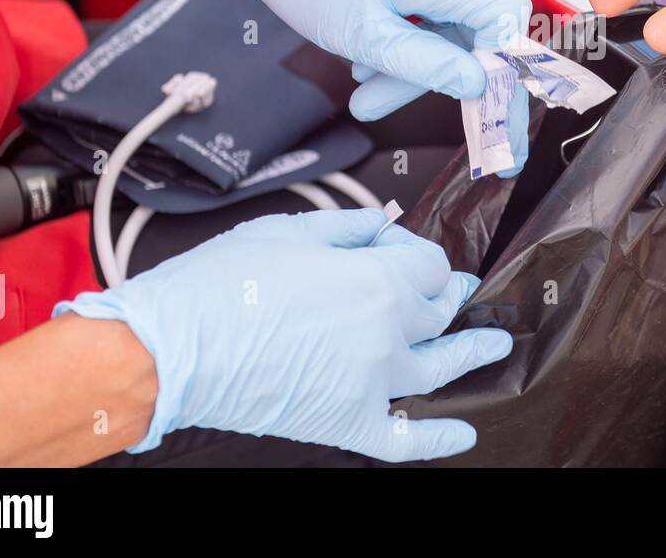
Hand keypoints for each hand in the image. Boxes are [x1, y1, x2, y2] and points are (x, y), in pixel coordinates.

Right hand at [56, 208, 512, 460]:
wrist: (172, 348)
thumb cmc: (222, 283)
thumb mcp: (290, 229)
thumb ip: (351, 226)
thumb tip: (385, 225)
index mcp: (379, 281)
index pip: (429, 265)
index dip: (417, 252)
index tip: (400, 249)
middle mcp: (388, 334)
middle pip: (436, 312)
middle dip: (446, 295)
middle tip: (456, 289)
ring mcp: (372, 384)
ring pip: (438, 369)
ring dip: (471, 354)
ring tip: (493, 344)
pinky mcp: (346, 423)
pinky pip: (404, 439)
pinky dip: (439, 440)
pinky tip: (466, 435)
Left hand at [233, 0, 530, 174]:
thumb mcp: (364, 38)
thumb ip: (428, 66)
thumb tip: (479, 87)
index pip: (506, 20)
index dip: (506, 71)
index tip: (494, 116)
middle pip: (475, 31)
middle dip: (441, 77)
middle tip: (405, 115)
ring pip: (453, 24)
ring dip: (418, 62)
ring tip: (367, 87)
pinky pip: (438, 6)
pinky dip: (412, 37)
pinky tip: (375, 57)